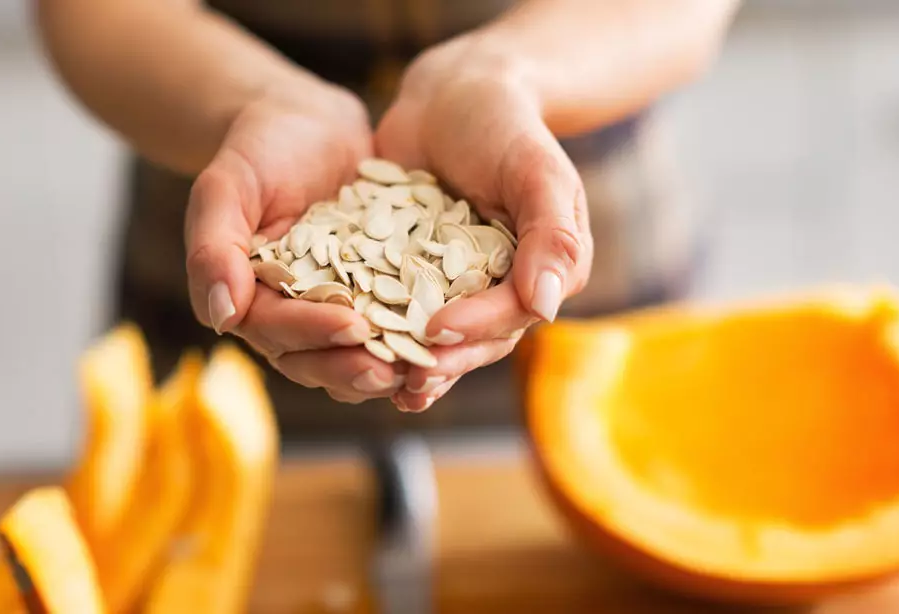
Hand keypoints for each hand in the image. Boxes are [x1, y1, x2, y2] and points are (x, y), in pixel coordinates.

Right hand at [186, 78, 406, 402]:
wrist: (309, 124)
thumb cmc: (257, 150)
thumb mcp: (226, 187)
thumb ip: (214, 249)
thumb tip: (221, 317)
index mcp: (250, 300)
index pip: (277, 331)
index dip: (313, 333)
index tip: (351, 327)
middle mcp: (292, 315)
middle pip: (318, 359)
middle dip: (354, 368)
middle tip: (393, 371)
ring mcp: (337, 308)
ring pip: (356, 355)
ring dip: (388, 366)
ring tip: (424, 369)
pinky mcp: (377, 295)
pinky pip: (395, 326)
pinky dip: (417, 337)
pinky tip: (449, 334)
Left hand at [375, 39, 593, 411]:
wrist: (451, 95)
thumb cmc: (505, 124)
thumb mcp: (536, 169)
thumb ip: (552, 235)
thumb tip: (548, 306)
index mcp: (541, 272)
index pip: (511, 315)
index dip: (476, 329)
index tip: (438, 331)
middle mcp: (500, 287)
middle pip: (473, 339)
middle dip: (441, 363)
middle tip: (405, 383)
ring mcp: (452, 284)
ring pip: (434, 337)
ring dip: (407, 363)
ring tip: (379, 386)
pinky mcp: (408, 274)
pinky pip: (394, 309)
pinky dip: (375, 331)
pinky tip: (347, 348)